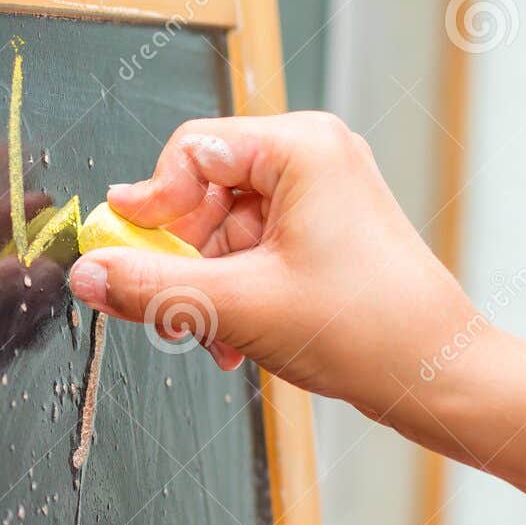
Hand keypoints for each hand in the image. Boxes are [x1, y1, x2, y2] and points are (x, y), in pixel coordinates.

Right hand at [67, 112, 477, 435]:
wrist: (437, 377)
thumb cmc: (368, 330)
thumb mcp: (239, 307)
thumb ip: (152, 287)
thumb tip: (88, 273)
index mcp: (301, 147)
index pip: (190, 151)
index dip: (151, 206)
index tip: (125, 253)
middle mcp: (313, 158)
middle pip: (202, 192)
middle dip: (183, 259)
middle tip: (176, 310)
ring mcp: (320, 197)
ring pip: (221, 230)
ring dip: (205, 286)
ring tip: (218, 337)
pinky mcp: (322, 234)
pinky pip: (250, 252)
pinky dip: (232, 293)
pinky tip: (235, 338)